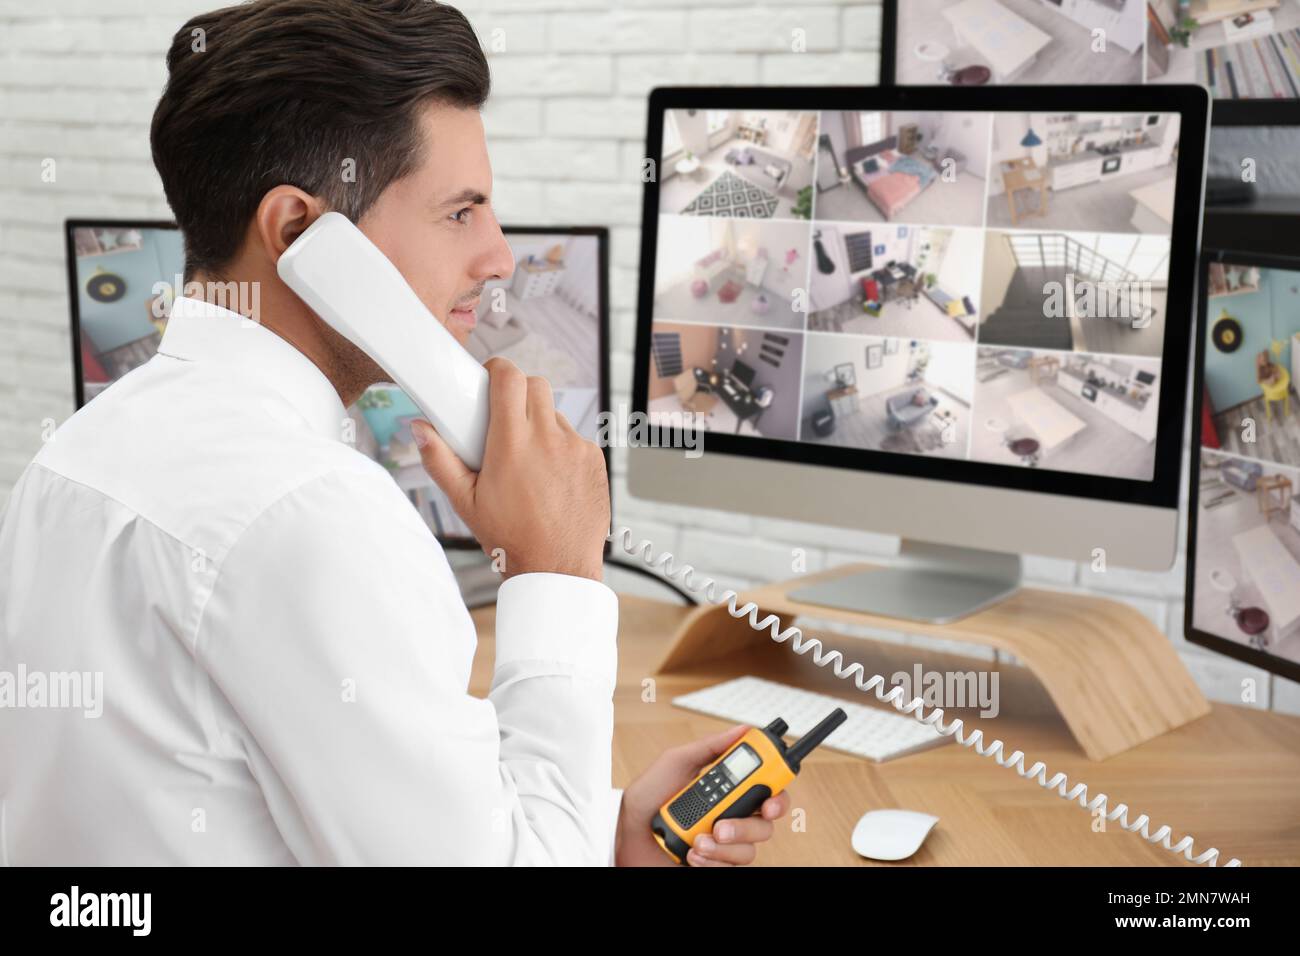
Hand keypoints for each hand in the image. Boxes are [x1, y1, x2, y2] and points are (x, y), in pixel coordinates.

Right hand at [413, 357, 609, 580]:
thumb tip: (419, 429)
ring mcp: (576, 447)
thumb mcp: (465, 502)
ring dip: (540, 424)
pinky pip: (575, 438)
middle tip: (504, 416)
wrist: (557, 567)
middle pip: (536, 385)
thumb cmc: (510, 538)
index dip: (498, 369)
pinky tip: (550, 476)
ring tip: (527, 458)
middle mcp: (548, 438)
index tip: (489, 378)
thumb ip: (439, 460)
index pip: (510, 378)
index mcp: (512, 443)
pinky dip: (561, 447)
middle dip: (518, 391)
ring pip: (556, 413)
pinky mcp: (595, 460)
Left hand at [615, 724, 791, 866]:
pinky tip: (692, 854)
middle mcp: (732, 812)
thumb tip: (742, 729)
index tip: (769, 799)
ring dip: (723, 845)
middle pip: (767, 819)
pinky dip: (713, 860)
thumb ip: (709, 747)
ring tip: (697, 841)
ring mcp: (726, 840)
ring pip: (752, 846)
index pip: (767, 786)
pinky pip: (733, 865)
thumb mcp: (675, 763)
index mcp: (727, 786)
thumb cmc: (647, 799)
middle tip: (723, 825)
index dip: (778, 792)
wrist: (628, 837)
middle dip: (748, 824)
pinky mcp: (718, 860)